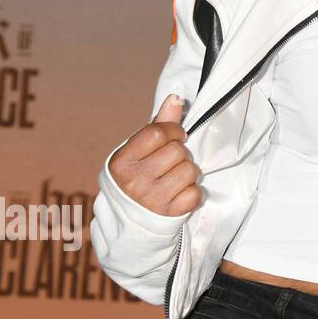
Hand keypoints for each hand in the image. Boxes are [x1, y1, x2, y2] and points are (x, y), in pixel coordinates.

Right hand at [106, 93, 202, 216]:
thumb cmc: (138, 177)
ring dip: (188, 173)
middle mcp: (133, 181)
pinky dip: (192, 193)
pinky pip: (195, 194)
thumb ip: (159, 124)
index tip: (177, 136)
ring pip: (190, 170)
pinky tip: (178, 195)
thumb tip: (175, 98)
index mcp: (121, 162)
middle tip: (171, 163)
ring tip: (174, 179)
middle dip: (180, 154)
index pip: (157, 133)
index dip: (173, 130)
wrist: (130, 220)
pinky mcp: (168, 215)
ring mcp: (150, 200)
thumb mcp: (139, 151)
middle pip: (177, 151)